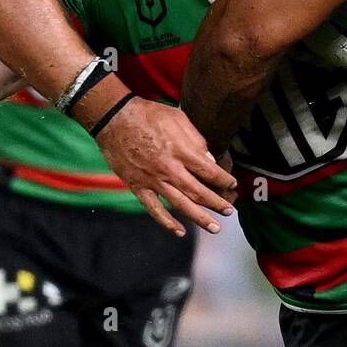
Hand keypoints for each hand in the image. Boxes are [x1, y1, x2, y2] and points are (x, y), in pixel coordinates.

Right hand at [94, 97, 236, 235]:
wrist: (114, 118)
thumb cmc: (148, 114)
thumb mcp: (178, 118)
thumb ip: (196, 139)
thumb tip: (209, 159)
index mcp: (181, 150)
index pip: (209, 171)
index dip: (224, 180)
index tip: (232, 185)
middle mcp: (170, 168)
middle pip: (199, 192)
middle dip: (217, 203)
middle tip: (230, 210)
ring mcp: (153, 180)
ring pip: (181, 204)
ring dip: (200, 218)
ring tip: (215, 228)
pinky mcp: (138, 187)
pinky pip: (154, 209)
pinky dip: (167, 222)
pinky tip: (180, 232)